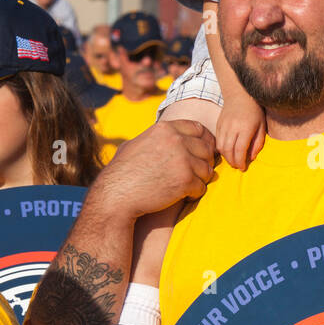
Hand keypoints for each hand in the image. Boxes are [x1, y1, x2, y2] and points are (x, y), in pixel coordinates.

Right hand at [98, 119, 215, 219]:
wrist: (116, 195)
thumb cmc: (122, 172)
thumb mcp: (136, 144)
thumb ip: (156, 138)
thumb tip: (168, 135)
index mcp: (165, 128)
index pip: (199, 129)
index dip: (204, 142)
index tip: (200, 154)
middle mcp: (176, 140)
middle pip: (207, 149)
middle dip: (203, 163)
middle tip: (194, 174)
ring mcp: (183, 160)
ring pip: (207, 169)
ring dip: (200, 180)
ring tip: (186, 186)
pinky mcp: (186, 180)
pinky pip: (201, 187)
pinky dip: (194, 194)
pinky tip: (183, 196)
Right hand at [214, 94, 265, 170]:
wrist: (240, 94)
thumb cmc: (255, 111)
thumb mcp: (262, 127)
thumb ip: (257, 143)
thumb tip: (251, 158)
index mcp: (245, 128)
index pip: (240, 150)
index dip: (240, 162)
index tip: (243, 168)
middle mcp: (233, 127)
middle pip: (228, 150)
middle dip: (232, 162)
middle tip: (238, 166)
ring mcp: (224, 125)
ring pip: (221, 146)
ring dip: (226, 157)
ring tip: (233, 160)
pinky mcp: (218, 124)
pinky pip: (217, 140)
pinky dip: (222, 149)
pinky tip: (228, 151)